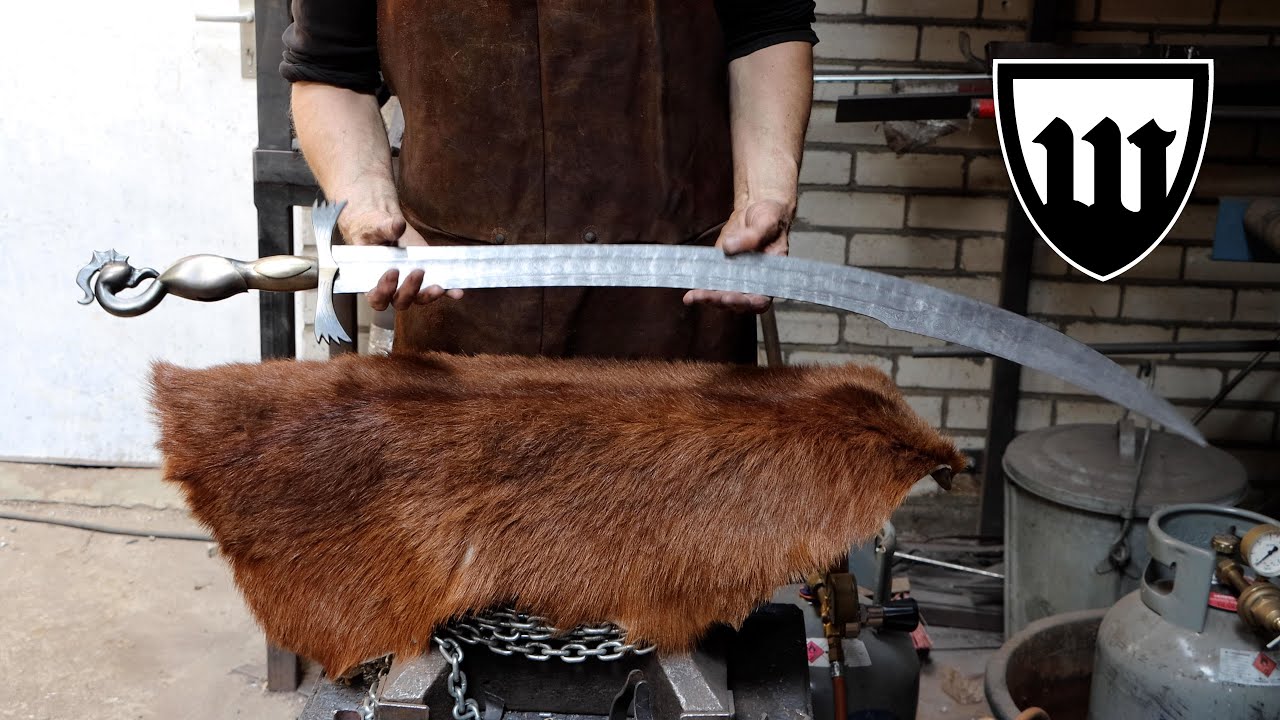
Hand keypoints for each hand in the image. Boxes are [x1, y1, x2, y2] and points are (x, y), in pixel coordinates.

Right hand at [338, 201, 462, 311]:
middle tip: (417, 271)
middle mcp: (392, 289)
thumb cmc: (372, 230)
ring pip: (419, 298)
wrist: (384, 225)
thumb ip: (384, 229)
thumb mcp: (374, 227)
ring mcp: (411, 285)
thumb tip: (398, 226)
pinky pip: (438, 289)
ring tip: (439, 287)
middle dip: (410, 290)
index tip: (392, 272)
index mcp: (372, 282)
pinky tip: (458, 291)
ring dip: (429, 295)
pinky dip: (449, 292)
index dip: (383, 291)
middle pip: (401, 302)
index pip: (377, 298)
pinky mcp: (426, 278)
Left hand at [683, 199, 791, 313]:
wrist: (756, 209)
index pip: (760, 300)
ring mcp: (736, 277)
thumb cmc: (770, 218)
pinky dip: (700, 288)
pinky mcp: (721, 268)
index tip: (730, 297)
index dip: (746, 303)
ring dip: (707, 298)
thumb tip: (729, 247)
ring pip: (722, 295)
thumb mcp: (766, 223)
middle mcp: (753, 281)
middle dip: (720, 301)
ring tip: (692, 297)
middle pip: (737, 302)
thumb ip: (752, 237)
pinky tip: (689, 292)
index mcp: (770, 277)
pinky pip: (711, 282)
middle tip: (705, 296)